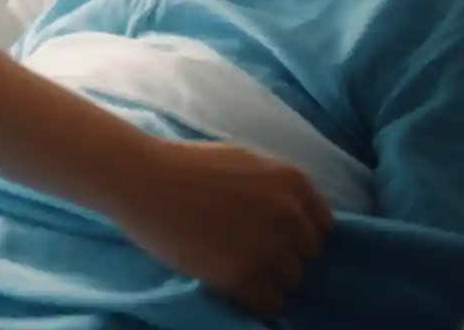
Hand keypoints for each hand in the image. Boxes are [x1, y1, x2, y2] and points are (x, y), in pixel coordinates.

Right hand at [107, 139, 332, 317]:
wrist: (141, 179)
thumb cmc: (182, 165)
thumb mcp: (243, 161)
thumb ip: (273, 187)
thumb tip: (293, 216)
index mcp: (292, 181)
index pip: (322, 226)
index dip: (296, 236)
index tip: (273, 238)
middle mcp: (289, 213)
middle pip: (308, 256)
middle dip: (282, 257)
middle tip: (247, 253)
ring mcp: (267, 245)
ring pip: (291, 282)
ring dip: (267, 279)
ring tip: (234, 268)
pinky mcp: (243, 274)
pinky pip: (269, 303)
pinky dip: (252, 299)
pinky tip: (228, 283)